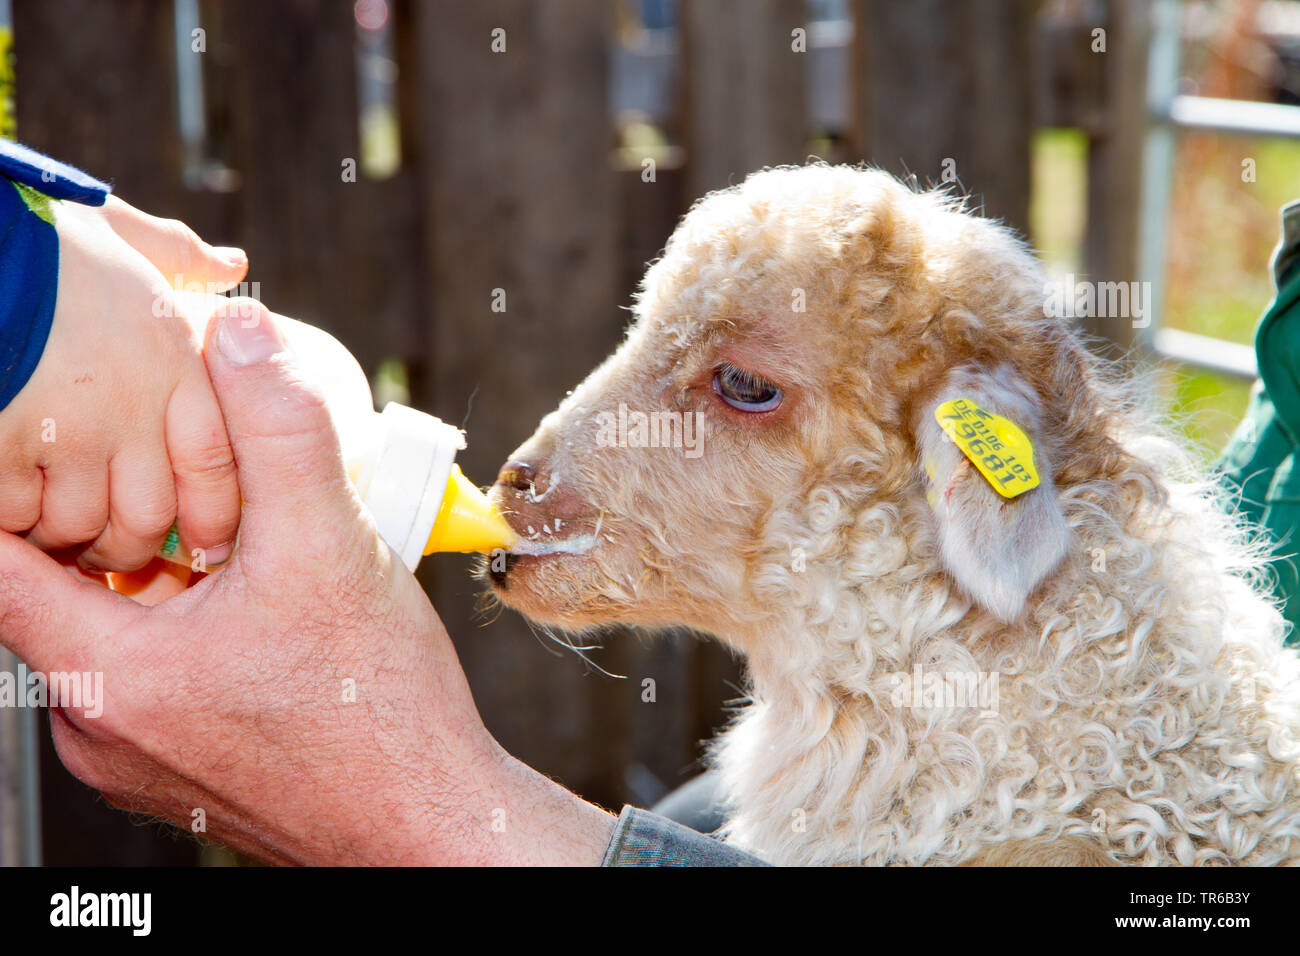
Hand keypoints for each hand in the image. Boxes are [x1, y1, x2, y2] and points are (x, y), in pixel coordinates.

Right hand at [0, 195, 245, 571]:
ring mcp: (62, 429)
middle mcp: (127, 404)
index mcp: (167, 361)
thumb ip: (177, 256)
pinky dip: (11, 519)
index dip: (210, 512)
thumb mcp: (114, 228)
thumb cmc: (31, 232)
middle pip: (146, 514)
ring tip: (51, 526)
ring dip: (63, 534)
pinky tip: (9, 499)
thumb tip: (233, 265)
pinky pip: (15, 512)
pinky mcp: (0, 445)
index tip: (200, 536)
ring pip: (76, 524)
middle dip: (128, 543)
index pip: (213, 465)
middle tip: (106, 546)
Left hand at [0, 300, 615, 864]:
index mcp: (106, 673)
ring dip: (157, 574)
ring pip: (113, 629)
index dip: (9, 487)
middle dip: (111, 520)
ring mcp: (135, 754)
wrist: (427, 823)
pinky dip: (184, 622)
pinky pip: (152, 672)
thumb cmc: (378, 713)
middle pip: (58, 590)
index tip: (42, 440)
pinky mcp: (179, 765)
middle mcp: (99, 724)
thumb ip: (280, 429)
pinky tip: (260, 602)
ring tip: (235, 539)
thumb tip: (239, 332)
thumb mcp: (330, 547)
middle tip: (175, 477)